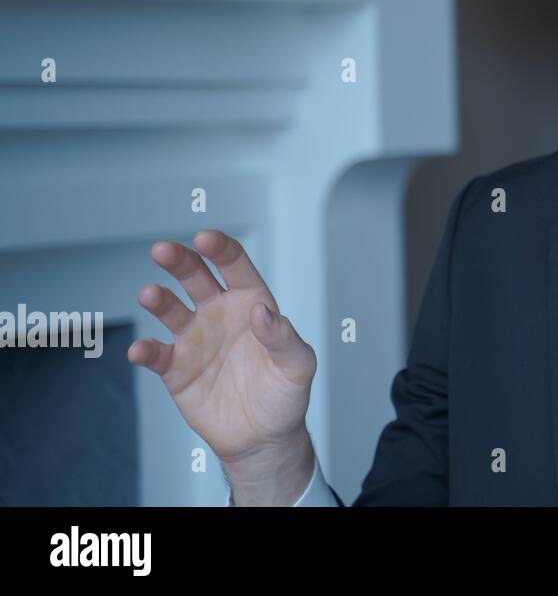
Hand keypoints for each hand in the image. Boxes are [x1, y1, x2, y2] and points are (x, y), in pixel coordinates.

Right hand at [129, 229, 316, 503]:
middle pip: (196, 278)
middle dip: (180, 261)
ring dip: (159, 300)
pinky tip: (141, 349)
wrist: (263, 437)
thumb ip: (284, 338)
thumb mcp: (298, 366)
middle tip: (162, 249)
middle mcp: (219, 313)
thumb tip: (263, 313)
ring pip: (171, 309)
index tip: (205, 238)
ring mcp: (195, 338)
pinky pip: (156, 354)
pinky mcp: (176, 368)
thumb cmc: (286, 394)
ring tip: (150, 294)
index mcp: (251, 303)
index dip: (221, 249)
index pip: (235, 267)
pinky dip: (145, 350)